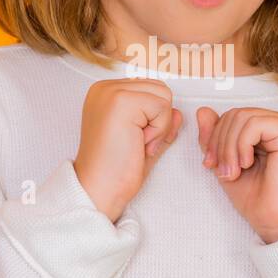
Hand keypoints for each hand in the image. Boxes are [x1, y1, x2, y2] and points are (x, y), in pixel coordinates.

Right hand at [73, 78, 181, 222]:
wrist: (100, 189)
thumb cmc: (116, 171)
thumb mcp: (145, 140)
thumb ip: (161, 122)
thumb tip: (177, 111)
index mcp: (107, 94)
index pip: (151, 90)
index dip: (154, 119)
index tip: (136, 140)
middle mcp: (105, 88)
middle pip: (160, 89)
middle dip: (159, 120)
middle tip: (138, 142)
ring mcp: (111, 92)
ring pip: (163, 95)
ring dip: (159, 124)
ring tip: (137, 142)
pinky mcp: (120, 101)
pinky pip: (162, 106)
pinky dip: (158, 130)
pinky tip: (138, 143)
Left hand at [195, 106, 277, 243]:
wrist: (277, 222)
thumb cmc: (258, 199)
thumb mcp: (224, 164)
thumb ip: (213, 138)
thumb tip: (202, 111)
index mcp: (264, 130)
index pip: (230, 117)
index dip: (213, 138)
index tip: (210, 165)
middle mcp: (277, 124)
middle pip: (234, 114)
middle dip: (219, 143)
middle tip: (222, 171)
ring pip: (242, 117)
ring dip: (229, 147)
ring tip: (233, 172)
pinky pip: (254, 123)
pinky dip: (242, 144)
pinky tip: (246, 164)